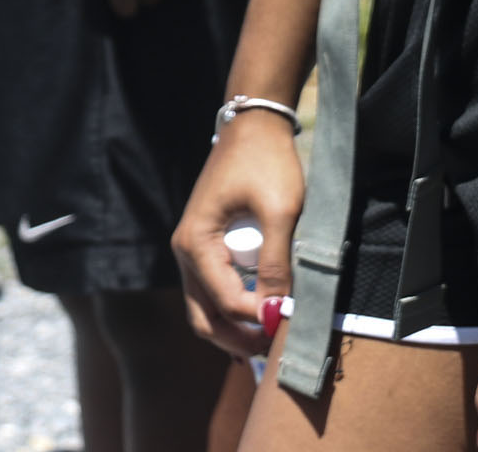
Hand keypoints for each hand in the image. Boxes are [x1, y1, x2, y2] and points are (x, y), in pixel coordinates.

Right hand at [174, 107, 304, 358]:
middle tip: (273, 352)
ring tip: (267, 342)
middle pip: (203, 316)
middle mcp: (185, 251)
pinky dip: (230, 310)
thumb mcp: (280, 210)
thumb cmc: (266, 162)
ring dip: (232, 328)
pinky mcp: (205, 245)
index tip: (291, 321)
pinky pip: (211, 289)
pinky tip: (256, 319)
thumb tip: (278, 311)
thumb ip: (276, 262)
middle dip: (237, 339)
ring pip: (204, 307)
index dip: (258, 318)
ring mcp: (191, 249)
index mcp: (196, 243)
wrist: (254, 125)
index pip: (225, 300)